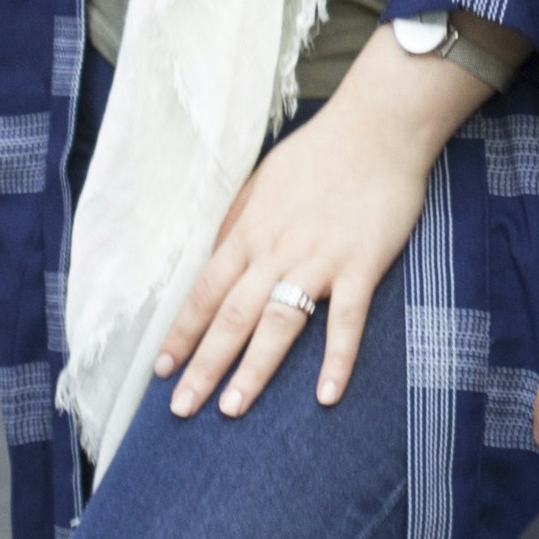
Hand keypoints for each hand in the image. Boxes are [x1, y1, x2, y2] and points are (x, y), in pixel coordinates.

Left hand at [155, 24, 498, 417]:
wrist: (377, 128)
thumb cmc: (319, 151)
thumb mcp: (263, 180)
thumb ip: (240, 221)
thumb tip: (218, 257)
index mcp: (250, 232)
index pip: (205, 293)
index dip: (182, 334)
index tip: (161, 370)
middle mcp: (275, 252)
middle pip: (230, 318)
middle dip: (203, 366)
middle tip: (181, 408)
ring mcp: (319, 261)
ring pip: (277, 325)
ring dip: (253, 371)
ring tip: (232, 410)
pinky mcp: (361, 265)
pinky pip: (347, 322)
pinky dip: (336, 360)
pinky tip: (326, 396)